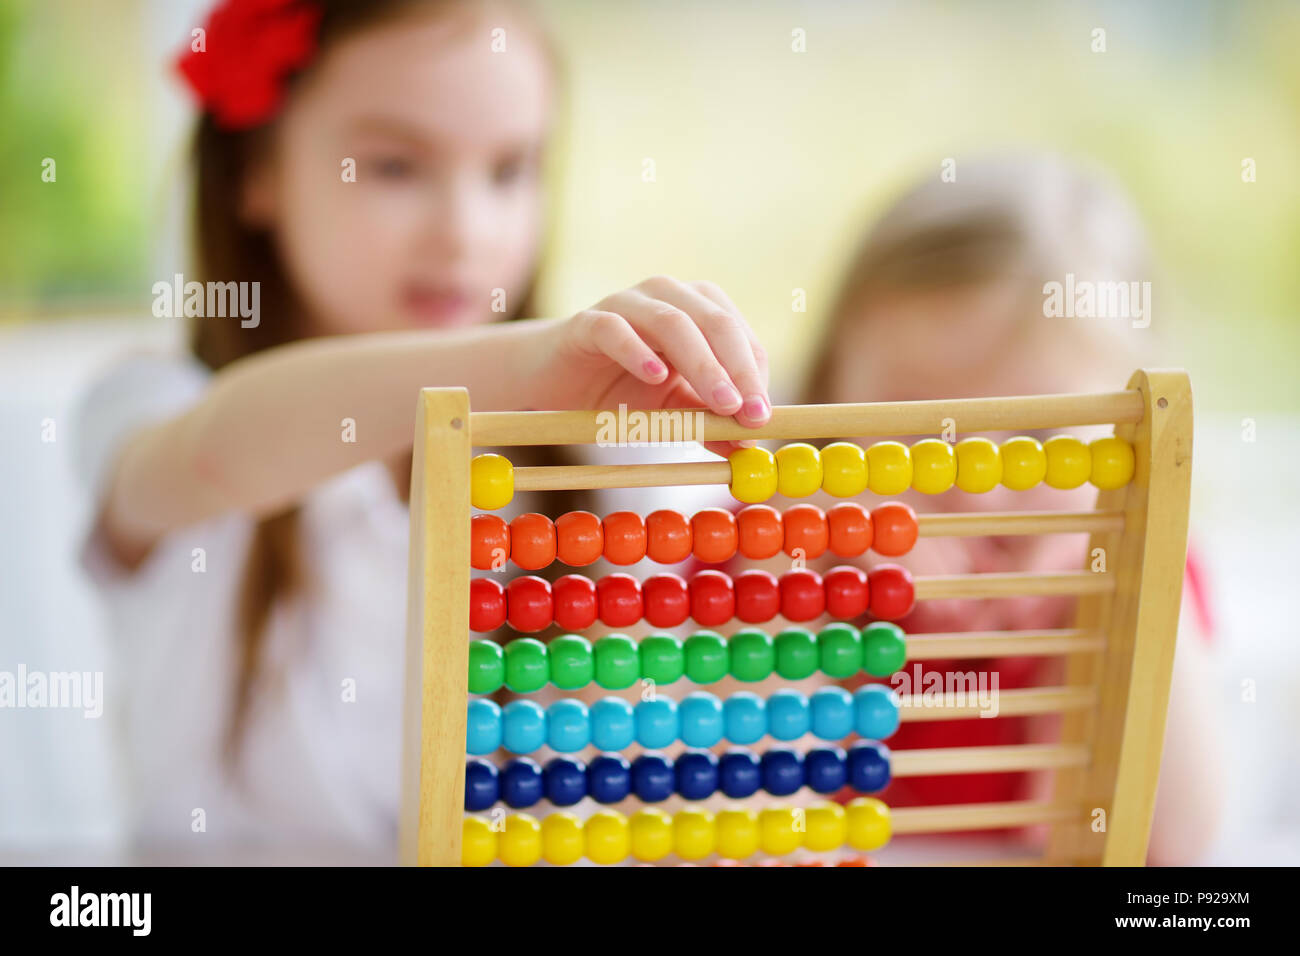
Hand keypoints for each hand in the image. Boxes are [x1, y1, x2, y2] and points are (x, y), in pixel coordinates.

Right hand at [520, 276, 771, 454]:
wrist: (556, 379)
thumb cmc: (621, 387)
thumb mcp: (671, 409)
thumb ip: (706, 421)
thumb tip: (748, 447)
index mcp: (697, 309)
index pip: (739, 337)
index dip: (756, 375)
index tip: (762, 418)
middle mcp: (667, 295)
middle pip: (715, 322)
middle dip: (738, 369)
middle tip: (749, 412)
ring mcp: (627, 303)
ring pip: (673, 323)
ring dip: (703, 364)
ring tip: (721, 402)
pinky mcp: (587, 321)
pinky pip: (615, 329)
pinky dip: (638, 351)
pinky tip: (656, 375)